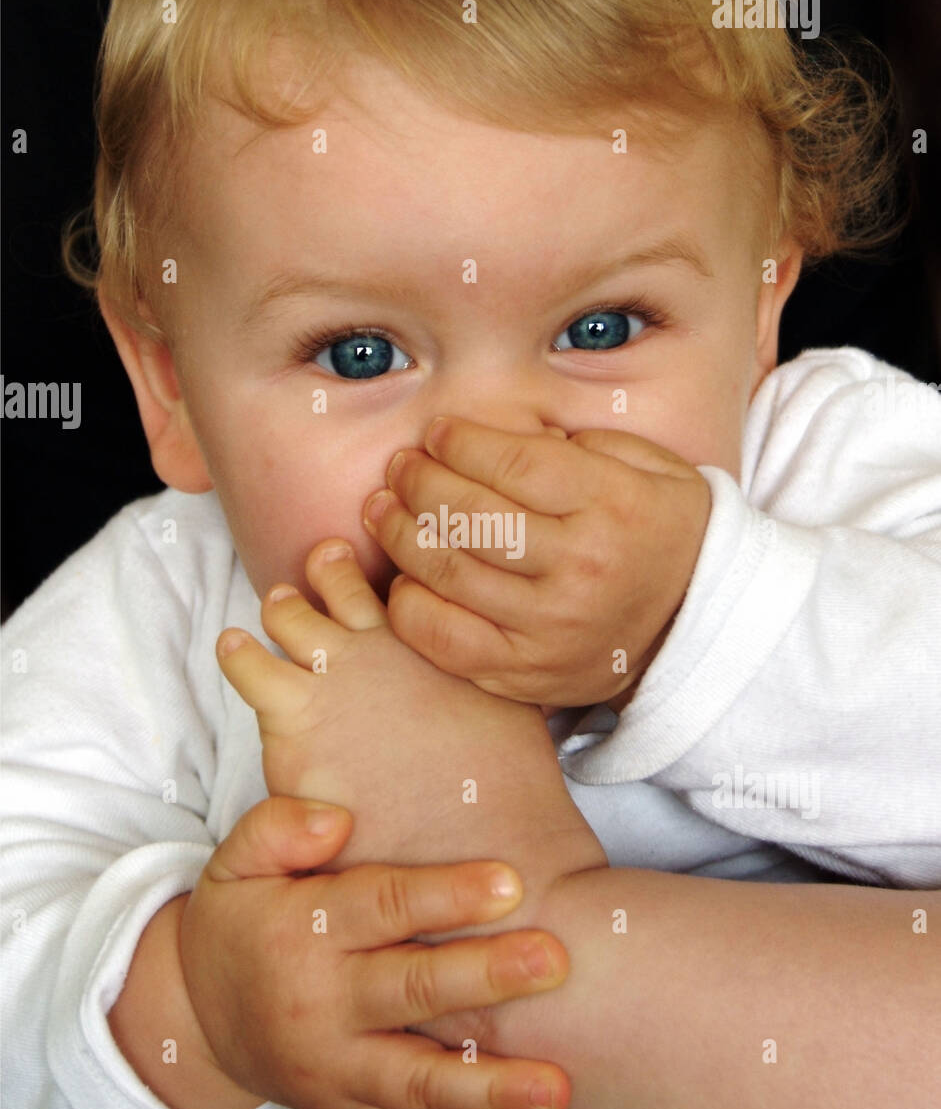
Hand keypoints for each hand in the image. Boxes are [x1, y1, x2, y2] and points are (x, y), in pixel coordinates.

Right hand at [179, 794, 576, 1108]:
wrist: (192, 1018)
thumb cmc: (240, 920)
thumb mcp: (235, 860)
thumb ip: (280, 826)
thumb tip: (337, 818)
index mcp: (303, 932)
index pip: (382, 908)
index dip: (446, 896)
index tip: (512, 883)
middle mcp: (321, 1006)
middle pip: (413, 992)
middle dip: (488, 979)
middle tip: (556, 962)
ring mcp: (334, 1068)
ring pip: (417, 1082)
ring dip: (490, 1085)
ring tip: (558, 1083)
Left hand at [215, 541, 605, 894]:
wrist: (480, 850)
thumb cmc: (506, 787)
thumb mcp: (511, 700)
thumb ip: (483, 662)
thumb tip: (483, 646)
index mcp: (430, 639)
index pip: (393, 574)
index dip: (388, 565)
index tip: (379, 558)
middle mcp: (378, 650)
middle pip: (334, 579)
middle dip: (327, 570)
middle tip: (325, 565)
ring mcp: (330, 682)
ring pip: (284, 613)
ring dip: (281, 605)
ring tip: (276, 603)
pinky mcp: (291, 728)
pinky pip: (246, 668)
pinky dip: (239, 651)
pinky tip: (235, 647)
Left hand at [361, 416, 710, 707]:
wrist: (697, 627)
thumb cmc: (664, 534)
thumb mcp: (650, 468)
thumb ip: (578, 443)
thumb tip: (498, 434)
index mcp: (612, 506)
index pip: (512, 465)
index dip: (460, 443)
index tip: (436, 433)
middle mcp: (580, 570)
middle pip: (470, 516)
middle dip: (419, 482)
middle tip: (401, 468)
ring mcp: (550, 629)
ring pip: (447, 573)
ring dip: (401, 535)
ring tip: (385, 510)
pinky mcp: (527, 674)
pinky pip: (444, 640)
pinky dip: (411, 606)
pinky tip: (406, 578)